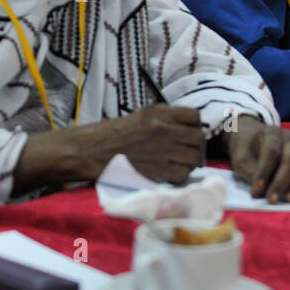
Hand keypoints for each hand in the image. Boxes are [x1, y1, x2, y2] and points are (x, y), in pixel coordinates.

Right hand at [73, 104, 205, 183]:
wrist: (91, 150)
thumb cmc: (114, 134)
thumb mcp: (142, 116)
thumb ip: (167, 119)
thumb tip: (191, 129)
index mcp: (160, 113)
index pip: (195, 116)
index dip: (196, 127)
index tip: (191, 135)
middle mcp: (164, 129)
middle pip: (198, 138)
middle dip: (197, 148)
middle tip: (191, 156)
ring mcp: (162, 150)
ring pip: (193, 159)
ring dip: (189, 164)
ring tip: (177, 166)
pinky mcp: (157, 170)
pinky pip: (182, 175)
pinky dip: (179, 177)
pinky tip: (168, 174)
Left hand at [221, 116, 289, 202]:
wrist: (254, 138)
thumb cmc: (247, 149)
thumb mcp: (241, 158)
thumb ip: (251, 173)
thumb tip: (262, 193)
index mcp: (272, 133)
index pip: (272, 152)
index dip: (265, 173)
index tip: (256, 191)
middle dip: (282, 183)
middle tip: (272, 200)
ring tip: (289, 200)